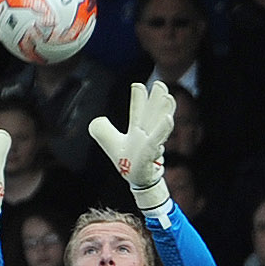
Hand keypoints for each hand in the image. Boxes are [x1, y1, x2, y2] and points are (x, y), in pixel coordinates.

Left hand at [87, 81, 174, 203]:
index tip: (137, 85)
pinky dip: (163, 129)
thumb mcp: (111, 144)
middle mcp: (146, 135)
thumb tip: (96, 119)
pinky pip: (156, 140)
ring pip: (158, 124)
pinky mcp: (151, 154)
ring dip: (163, 110)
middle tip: (161, 84)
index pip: (137, 112)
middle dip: (156, 99)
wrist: (138, 181)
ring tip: (168, 97)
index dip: (137, 98)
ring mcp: (150, 144)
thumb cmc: (128, 162)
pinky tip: (168, 119)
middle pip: (151, 114)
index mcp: (137, 130)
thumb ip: (103, 130)